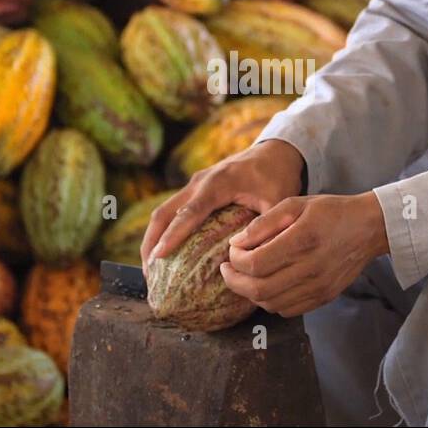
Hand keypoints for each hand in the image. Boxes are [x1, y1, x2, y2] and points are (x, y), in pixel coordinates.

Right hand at [140, 139, 305, 269]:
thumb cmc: (276, 177)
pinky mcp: (194, 191)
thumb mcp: (279, 201)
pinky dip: (163, 233)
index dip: (173, 235)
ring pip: (163, 212)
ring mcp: (193, 186)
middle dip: (152, 243)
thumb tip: (251, 258)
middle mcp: (199, 182)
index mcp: (218, 184)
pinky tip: (164, 255)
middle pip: (164, 213)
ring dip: (153, 239)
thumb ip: (268, 227)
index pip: (189, 213)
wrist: (274, 152)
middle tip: (149, 275)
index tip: (158, 257)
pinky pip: (171, 212)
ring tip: (150, 271)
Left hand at [220, 191, 388, 316]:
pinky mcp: (323, 297)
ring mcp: (318, 286)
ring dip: (250, 292)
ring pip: (270, 304)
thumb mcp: (296, 204)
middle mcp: (311, 268)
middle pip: (258, 289)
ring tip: (245, 276)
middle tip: (227, 269)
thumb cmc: (330, 211)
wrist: (369, 228)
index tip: (231, 250)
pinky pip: (287, 310)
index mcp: (302, 240)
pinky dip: (270, 301)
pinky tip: (267, 284)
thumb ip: (264, 223)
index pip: (255, 263)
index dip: (235, 260)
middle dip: (234, 281)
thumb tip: (236, 243)